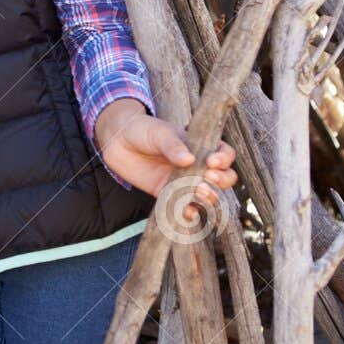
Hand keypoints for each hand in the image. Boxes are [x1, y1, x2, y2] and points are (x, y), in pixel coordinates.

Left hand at [94, 99, 237, 221]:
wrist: (119, 141)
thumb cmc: (144, 131)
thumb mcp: (160, 133)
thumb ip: (173, 146)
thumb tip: (188, 159)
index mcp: (201, 147)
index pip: (225, 155)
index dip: (224, 160)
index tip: (211, 162)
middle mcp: (197, 166)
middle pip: (224, 178)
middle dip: (222, 181)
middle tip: (208, 178)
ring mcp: (184, 181)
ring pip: (208, 195)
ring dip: (209, 198)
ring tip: (198, 192)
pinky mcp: (168, 194)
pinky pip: (184, 207)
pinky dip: (189, 213)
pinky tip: (187, 212)